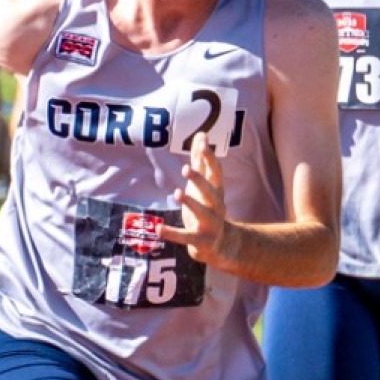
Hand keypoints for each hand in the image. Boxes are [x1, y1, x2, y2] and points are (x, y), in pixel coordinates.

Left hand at [161, 141, 227, 265]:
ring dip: (190, 202)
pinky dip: (172, 233)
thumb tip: (201, 134)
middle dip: (199, 180)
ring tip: (176, 193)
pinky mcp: (200, 241)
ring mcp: (210, 225)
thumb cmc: (208, 209)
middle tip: (186, 169)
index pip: (216, 172)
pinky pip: (185, 237)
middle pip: (211, 191)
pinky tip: (158, 228)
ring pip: (201, 212)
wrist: (220, 245)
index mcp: (216, 191)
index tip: (203, 143)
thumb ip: (201, 161)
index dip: (209, 158)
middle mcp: (217, 207)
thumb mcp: (205, 185)